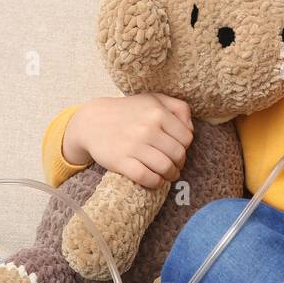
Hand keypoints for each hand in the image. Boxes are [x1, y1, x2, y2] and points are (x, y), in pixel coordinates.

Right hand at [65, 93, 193, 189]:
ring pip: (165, 167)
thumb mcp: (153, 99)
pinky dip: (155, 182)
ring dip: (170, 175)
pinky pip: (146, 177)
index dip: (185, 147)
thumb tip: (191, 129)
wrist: (92, 121)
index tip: (177, 149)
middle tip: (174, 165)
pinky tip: (155, 180)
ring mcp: (133, 146)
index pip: (186, 138)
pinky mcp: (121, 161)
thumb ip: (178, 108)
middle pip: (178, 154)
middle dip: (179, 163)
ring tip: (167, 174)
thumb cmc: (128, 111)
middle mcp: (147, 128)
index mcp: (157, 112)